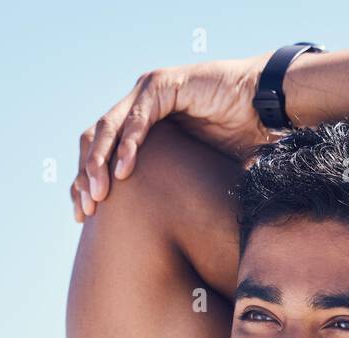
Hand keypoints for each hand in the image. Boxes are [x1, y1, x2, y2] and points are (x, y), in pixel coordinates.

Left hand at [72, 54, 274, 221]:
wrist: (266, 109)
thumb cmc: (239, 142)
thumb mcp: (195, 177)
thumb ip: (174, 194)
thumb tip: (163, 239)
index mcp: (138, 127)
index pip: (98, 154)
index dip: (84, 183)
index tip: (82, 217)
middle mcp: (137, 107)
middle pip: (93, 141)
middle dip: (84, 177)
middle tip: (85, 211)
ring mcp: (148, 93)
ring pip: (107, 128)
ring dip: (98, 163)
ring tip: (99, 195)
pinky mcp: (164, 86)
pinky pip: (139, 117)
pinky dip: (129, 143)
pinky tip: (123, 171)